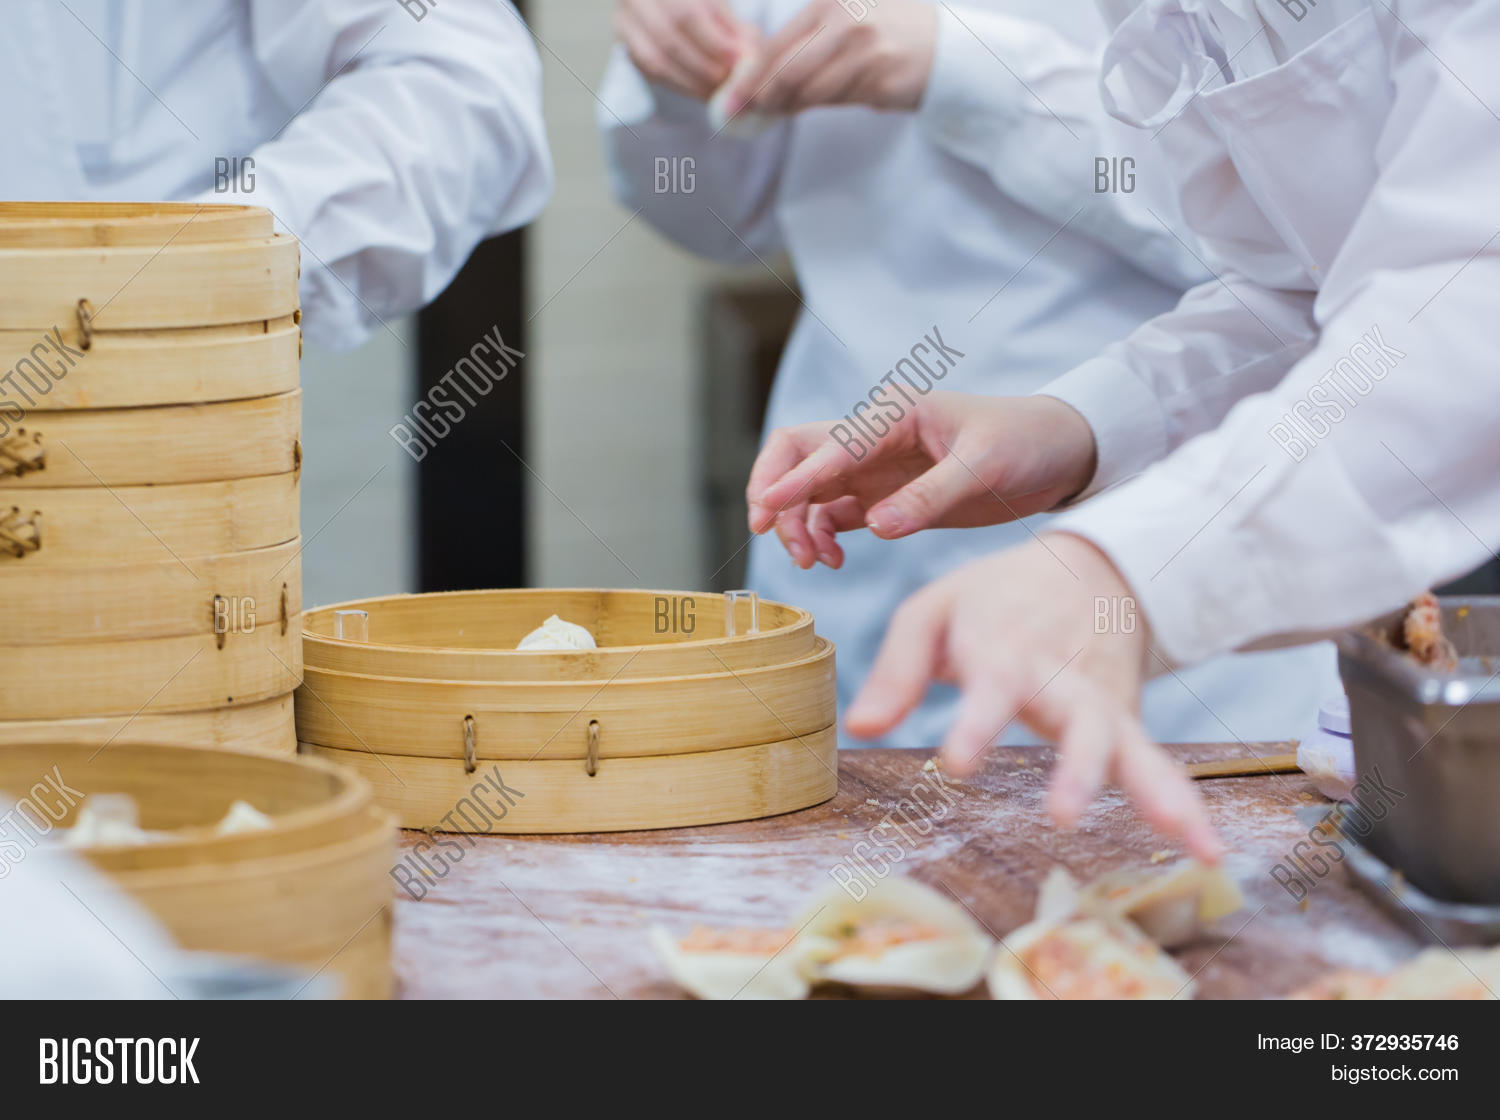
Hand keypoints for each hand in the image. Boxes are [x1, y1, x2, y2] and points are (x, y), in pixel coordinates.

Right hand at [615, 0, 746, 99]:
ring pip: (657, 61)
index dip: (714, 41)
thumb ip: (731, 26)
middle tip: (729, 81)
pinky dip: (679, 85)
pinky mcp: (626, 46)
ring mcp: (624, 22)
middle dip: (704, 66)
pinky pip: (651, 74)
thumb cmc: (700, 2)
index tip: (737, 59)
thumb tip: (748, 55)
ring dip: (692, 82)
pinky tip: (700, 90)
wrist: (666, 3)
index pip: (687, 13)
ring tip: (718, 90)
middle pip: (669, 39)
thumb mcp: (716, 3)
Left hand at [722, 0, 937, 115]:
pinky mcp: (880, 83)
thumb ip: (809, 39)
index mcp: (833, 3)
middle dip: (763, 97)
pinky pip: (836, 102)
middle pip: (789, 71)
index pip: (780, 42)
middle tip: (747, 112)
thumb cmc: (889, 32)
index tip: (733, 94)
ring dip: (789, 106)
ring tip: (777, 109)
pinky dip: (818, 106)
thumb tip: (761, 74)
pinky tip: (811, 105)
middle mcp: (849, 22)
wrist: (947, 48)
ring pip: (811, 92)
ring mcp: (866, 53)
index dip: (752, 73)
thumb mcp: (848, 16)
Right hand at [746, 392, 1096, 568]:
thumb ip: (929, 497)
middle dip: (774, 491)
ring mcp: (873, 468)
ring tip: (814, 563)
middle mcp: (872, 437)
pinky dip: (819, 537)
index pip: (828, 444)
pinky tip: (833, 561)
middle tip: (767, 530)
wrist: (1057, 453)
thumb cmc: (1024, 442)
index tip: (767, 509)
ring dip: (795, 523)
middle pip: (796, 454)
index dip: (794, 478)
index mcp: (893, 415)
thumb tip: (874, 529)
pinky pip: (830, 515)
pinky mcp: (882, 497)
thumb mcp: (984, 467)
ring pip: (806, 490)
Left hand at [846, 534, 1223, 861]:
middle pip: (1075, 717)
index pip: (992, 684)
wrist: (1086, 567)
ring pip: (1129, 742)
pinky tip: (1206, 849)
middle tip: (1065, 815)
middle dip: (1075, 766)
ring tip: (1176, 832)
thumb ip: (897, 668)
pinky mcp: (1127, 720)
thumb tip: (860, 725)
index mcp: (1005, 646)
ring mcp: (1101, 699)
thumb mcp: (933, 610)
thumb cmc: (993, 598)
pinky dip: (1185, 803)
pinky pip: (1157, 763)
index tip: (957, 763)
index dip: (975, 722)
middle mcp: (1060, 675)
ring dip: (1152, 788)